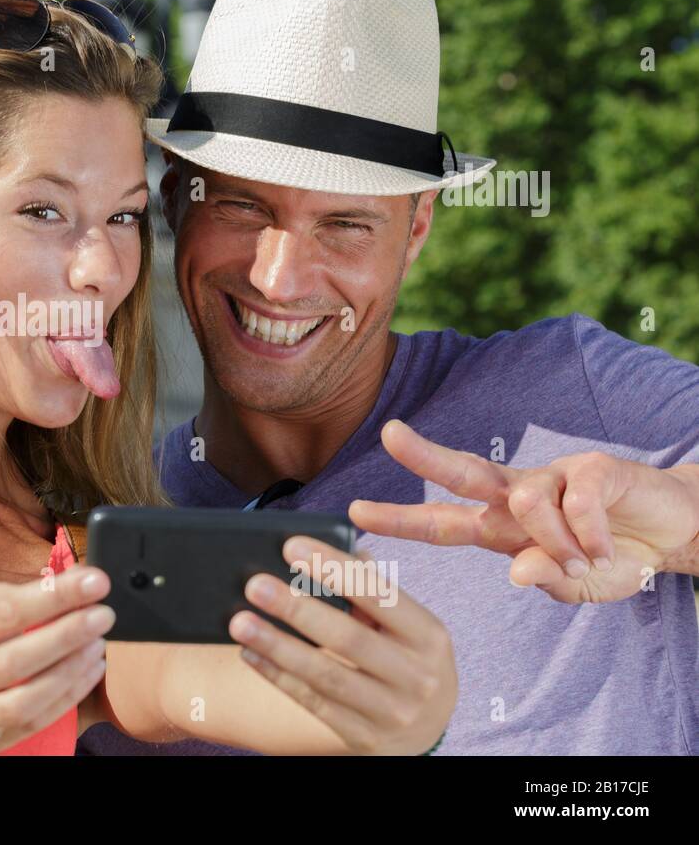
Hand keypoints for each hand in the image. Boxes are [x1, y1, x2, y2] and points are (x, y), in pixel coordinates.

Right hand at [0, 564, 112, 752]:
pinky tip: (88, 670)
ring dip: (72, 669)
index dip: (54, 598)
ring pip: (25, 700)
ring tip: (98, 643)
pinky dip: (68, 695)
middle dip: (68, 635)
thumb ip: (13, 596)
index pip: (1, 615)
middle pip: (14, 661)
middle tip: (103, 615)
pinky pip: (33, 722)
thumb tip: (73, 581)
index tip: (94, 582)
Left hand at [230, 536, 456, 754]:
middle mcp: (418, 677)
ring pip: (325, 676)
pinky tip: (251, 654)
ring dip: (277, 646)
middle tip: (255, 585)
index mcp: (429, 636)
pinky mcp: (365, 739)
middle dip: (297, 609)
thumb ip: (374, 589)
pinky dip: (277, 676)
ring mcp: (392, 712)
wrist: (429, 729)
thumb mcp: (408, 626)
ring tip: (240, 622)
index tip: (291, 547)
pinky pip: (313, 703)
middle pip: (348, 638)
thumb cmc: (408, 658)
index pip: (378, 594)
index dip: (334, 568)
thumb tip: (332, 550)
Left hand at [349, 420, 698, 602]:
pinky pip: (578, 501)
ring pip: (528, 501)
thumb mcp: (576, 586)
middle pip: (463, 469)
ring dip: (556, 542)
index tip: (352, 512)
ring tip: (585, 564)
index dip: (398, 518)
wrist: (672, 535)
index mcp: (502, 525)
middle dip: (422, 454)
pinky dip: (592, 535)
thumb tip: (518, 573)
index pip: (441, 523)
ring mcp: (555, 476)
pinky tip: (608, 549)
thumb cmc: (612, 558)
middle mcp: (519, 494)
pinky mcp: (594, 469)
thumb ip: (547, 581)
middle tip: (389, 434)